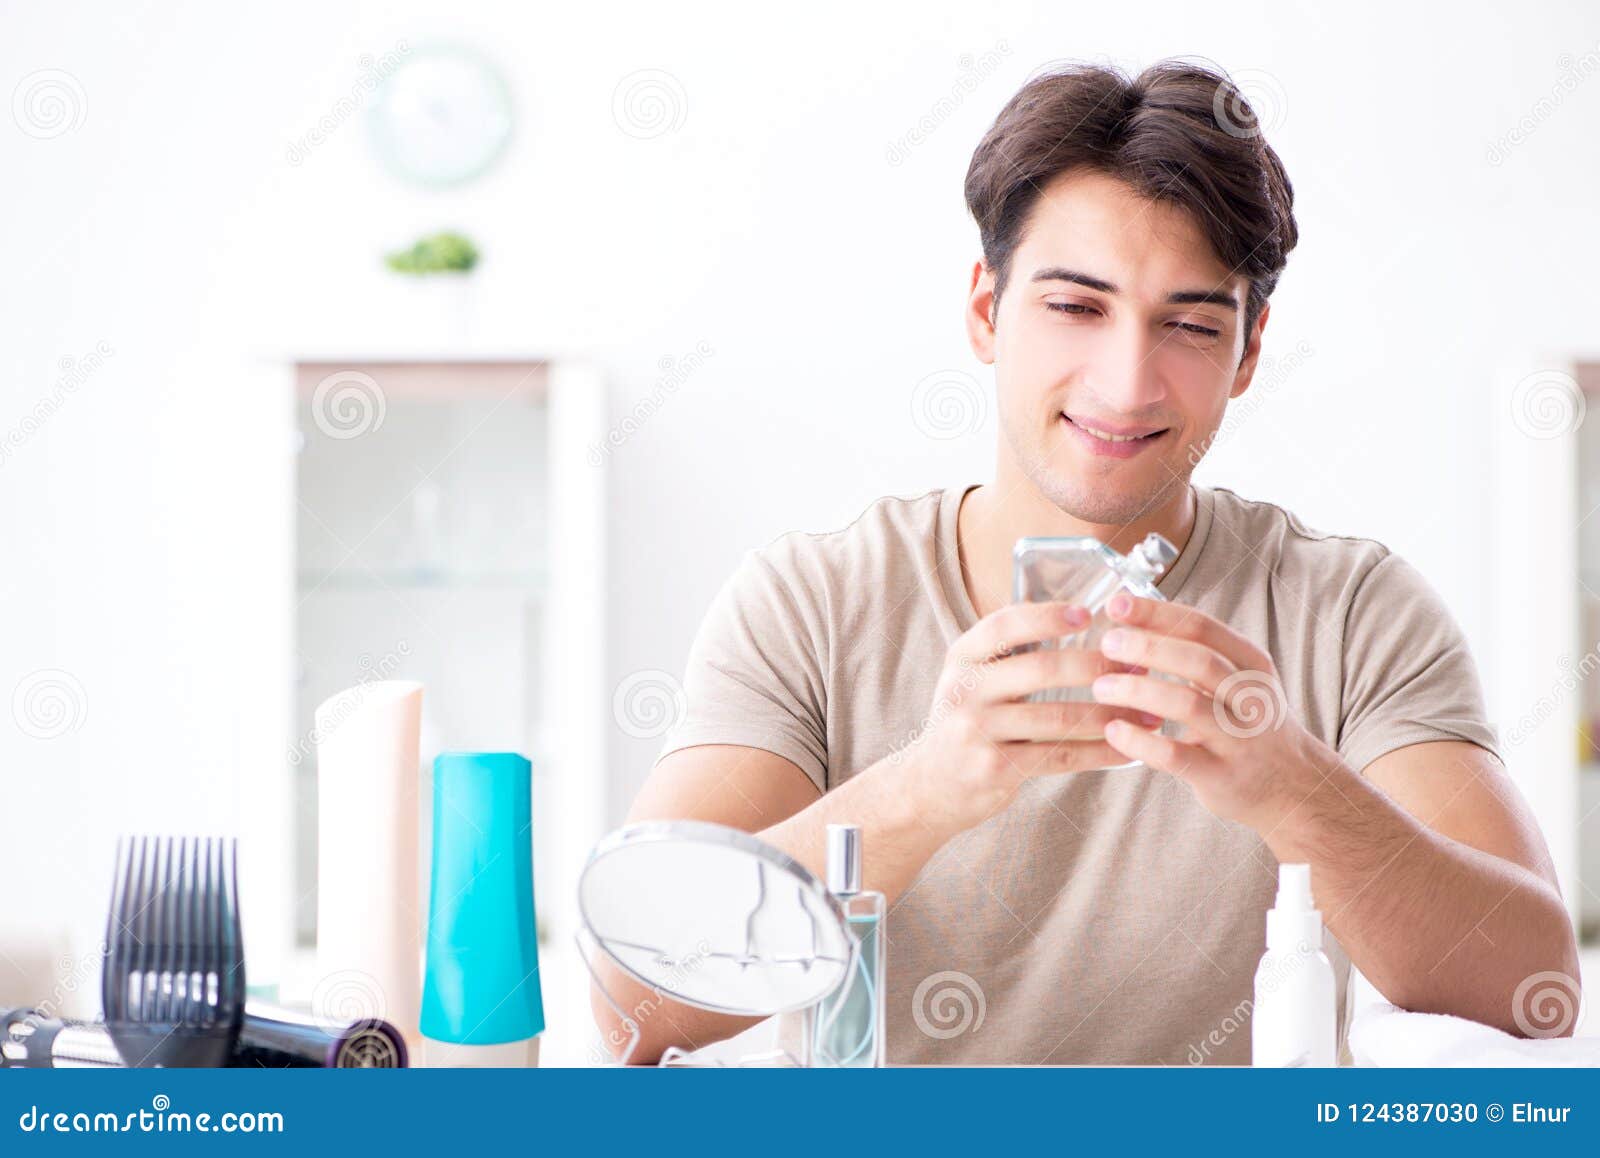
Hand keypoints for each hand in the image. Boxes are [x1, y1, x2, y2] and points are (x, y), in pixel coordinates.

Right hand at [890, 600, 1159, 834]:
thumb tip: (1083, 621)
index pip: (1006, 625)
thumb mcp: (971, 679)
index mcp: (962, 657)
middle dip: (1097, 666)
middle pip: (1041, 669)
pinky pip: (1059, 757)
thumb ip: (1010, 654)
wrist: (929, 787)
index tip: (1089, 614)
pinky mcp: (994, 768)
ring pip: (1058, 718)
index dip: (1049, 616)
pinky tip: (1127, 749)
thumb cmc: (966, 724)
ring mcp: (977, 730)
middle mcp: (965, 689)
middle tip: (1138, 665)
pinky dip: (1099, 753)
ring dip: (1110, 714)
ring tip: (1149, 712)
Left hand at [1087, 592, 1339, 829]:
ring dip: (1137, 691)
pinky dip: (1140, 741)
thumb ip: (1194, 652)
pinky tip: (1113, 730)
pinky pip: (1175, 755)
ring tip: (1101, 687)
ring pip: (1186, 705)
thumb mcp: (1237, 679)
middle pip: (1198, 660)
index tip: (1116, 603)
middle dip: (1148, 647)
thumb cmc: (1247, 722)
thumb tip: (1128, 617)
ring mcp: (1239, 739)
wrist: (1293, 785)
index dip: (1156, 613)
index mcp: (1252, 664)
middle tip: (1107, 643)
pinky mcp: (1221, 777)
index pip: (1202, 627)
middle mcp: (1251, 697)